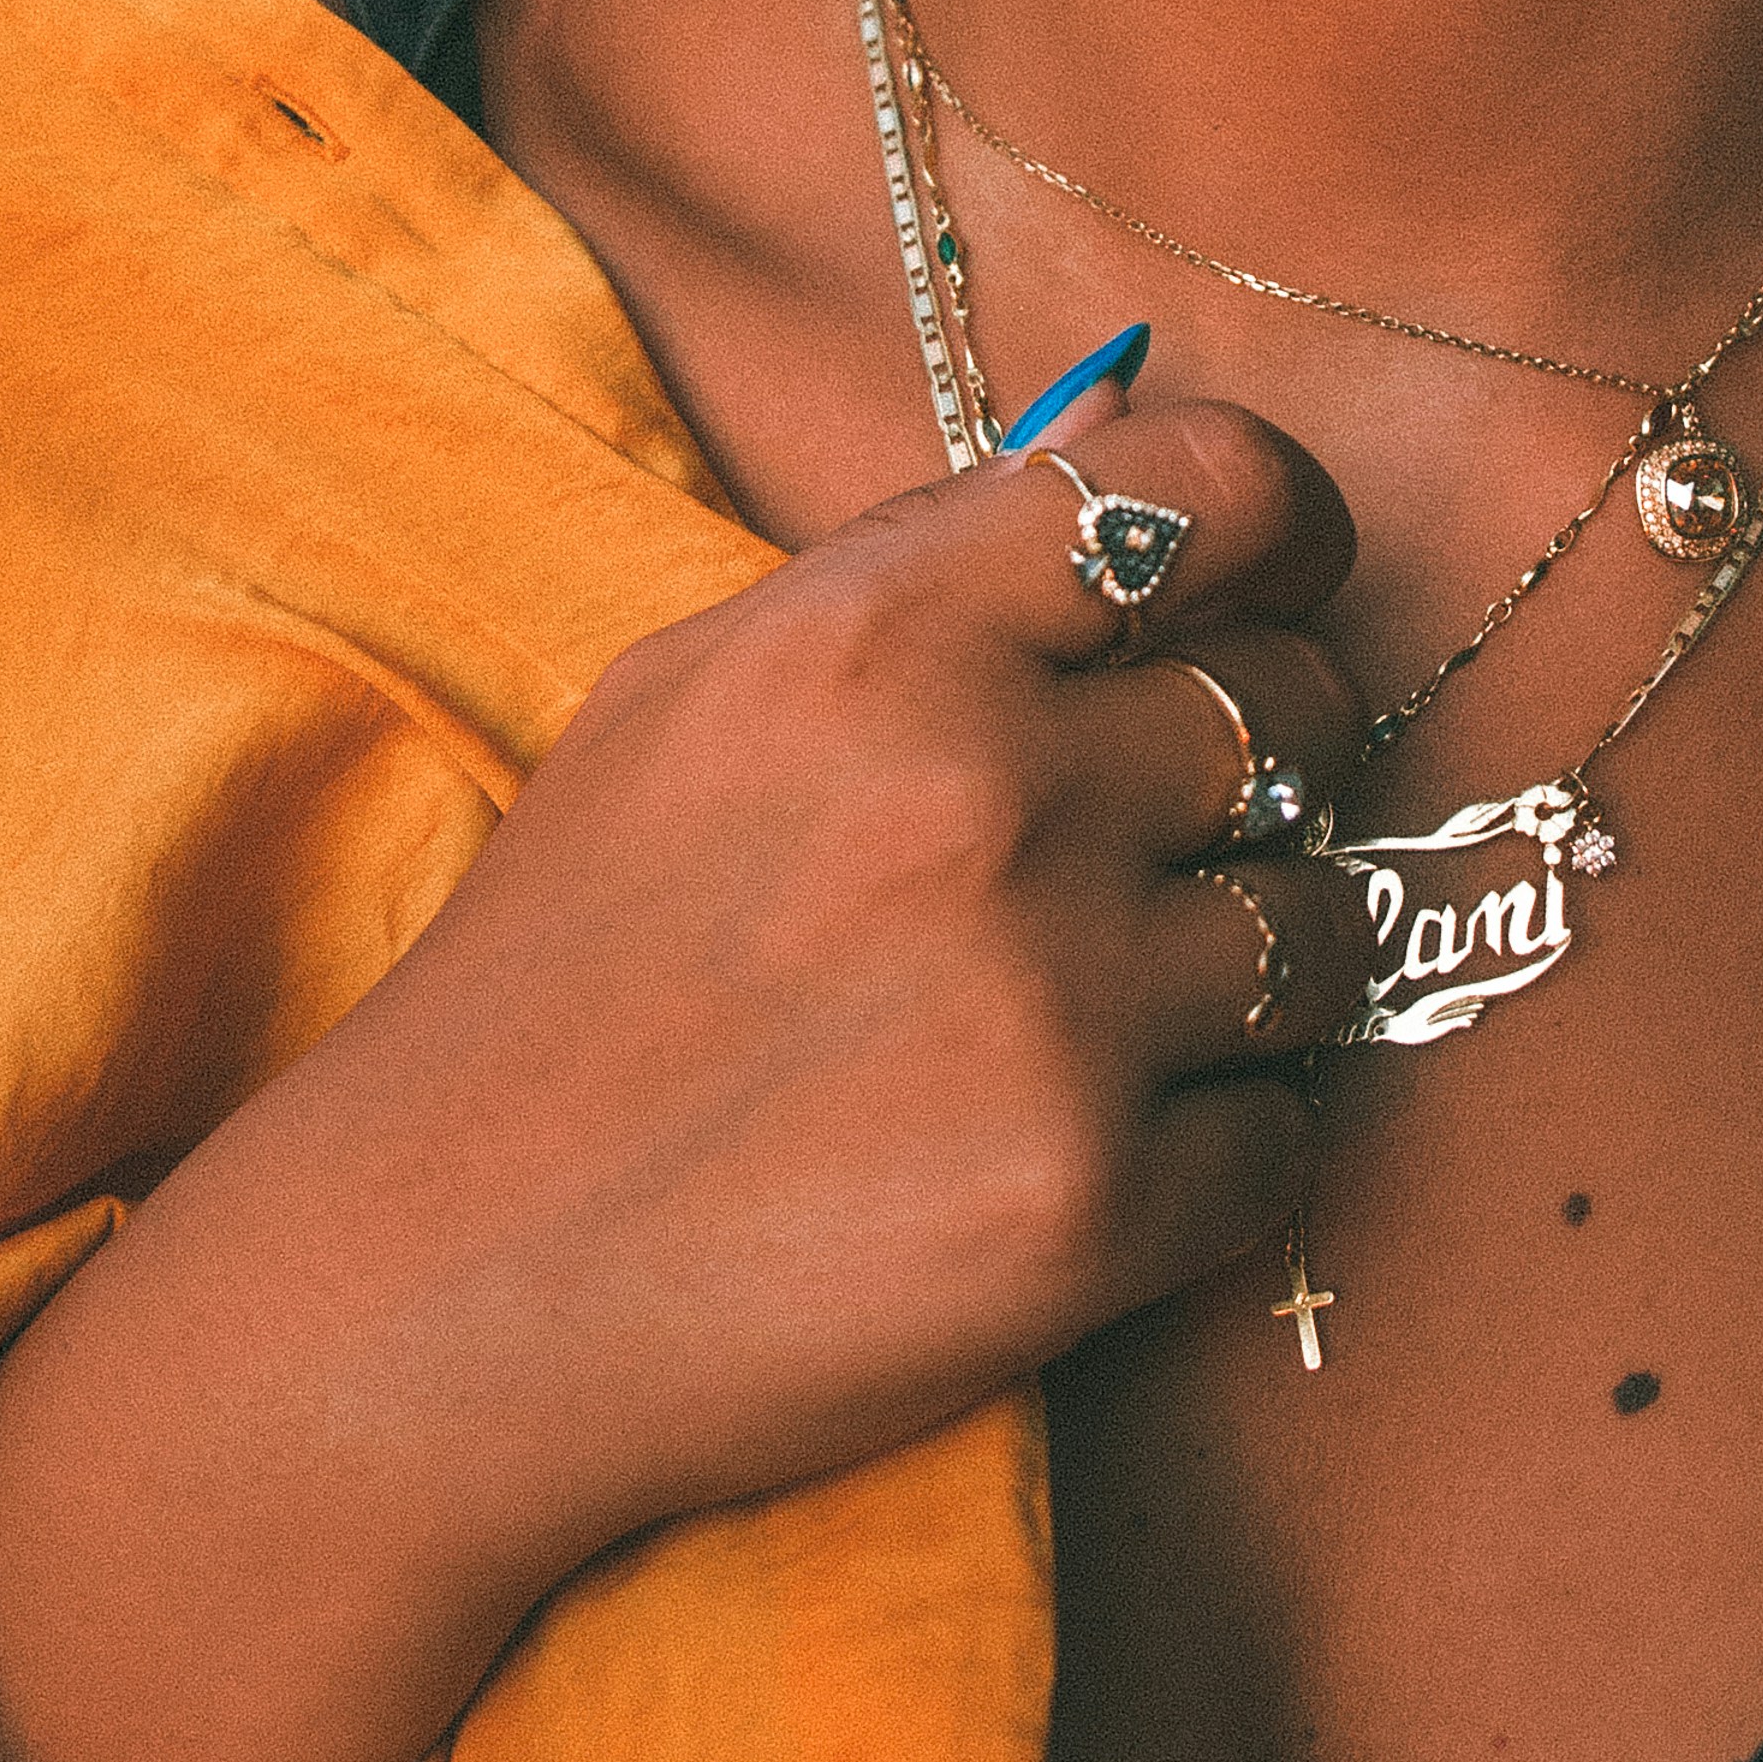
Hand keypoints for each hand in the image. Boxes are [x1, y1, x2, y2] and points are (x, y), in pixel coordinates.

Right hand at [379, 395, 1371, 1558]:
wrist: (436, 1287)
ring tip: (1104, 1016)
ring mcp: (1051, 1008)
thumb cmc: (564, 981)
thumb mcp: (689, 704)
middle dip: (1254, 777)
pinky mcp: (1092, 1208)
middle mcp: (983, 794)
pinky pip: (1284, 1136)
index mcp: (877, 636)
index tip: (1277, 595)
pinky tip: (1062, 1153)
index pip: (1216, 490)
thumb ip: (917, 584)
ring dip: (1251, 971)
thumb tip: (1130, 474)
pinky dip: (1205, 1152)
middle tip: (1148, 851)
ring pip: (1326, 928)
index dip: (1284, 538)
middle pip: (1299, 710)